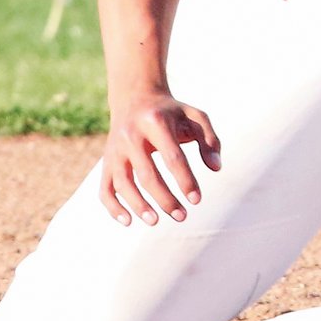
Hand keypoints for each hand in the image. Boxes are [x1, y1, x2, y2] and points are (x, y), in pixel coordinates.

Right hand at [100, 91, 221, 224]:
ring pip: (123, 183)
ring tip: (156, 221)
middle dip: (165, 198)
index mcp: (155, 123)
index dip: (185, 180)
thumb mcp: (195, 117)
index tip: (197, 200)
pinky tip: (128, 222)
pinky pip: (104, 187)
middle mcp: (131, 136)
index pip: (173, 157)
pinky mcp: (106, 161)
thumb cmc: (172, 112)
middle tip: (182, 216)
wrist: (135, 98)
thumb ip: (211, 140)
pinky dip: (113, 206)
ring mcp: (115, 150)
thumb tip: (216, 168)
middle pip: (147, 174)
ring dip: (138, 205)